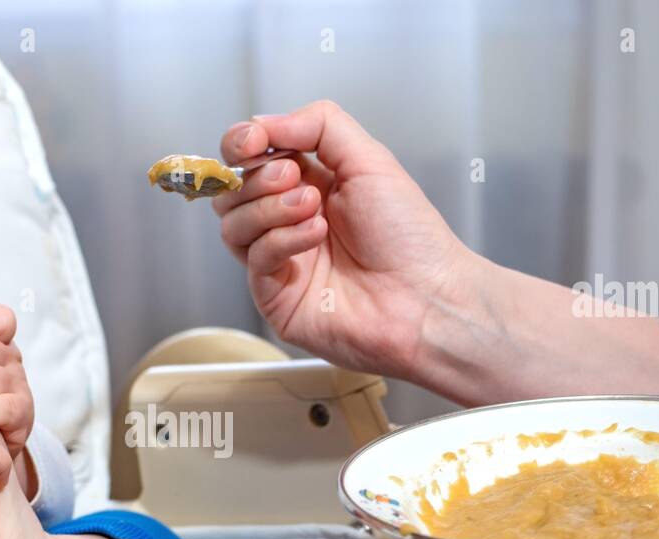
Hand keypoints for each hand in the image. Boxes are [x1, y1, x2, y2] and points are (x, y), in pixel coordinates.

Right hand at [212, 99, 478, 376]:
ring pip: (233, 224)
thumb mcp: (369, 160)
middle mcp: (289, 222)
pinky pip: (254, 258)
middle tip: (294, 178)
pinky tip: (315, 235)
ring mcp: (280, 261)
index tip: (252, 141)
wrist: (425, 296)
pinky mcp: (274, 297)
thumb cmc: (411, 238)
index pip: (250, 159)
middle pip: (234, 191)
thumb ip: (318, 126)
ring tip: (312, 207)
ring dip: (270, 207)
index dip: (241, 146)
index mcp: (310, 184)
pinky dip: (281, 239)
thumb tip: (264, 122)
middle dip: (258, 177)